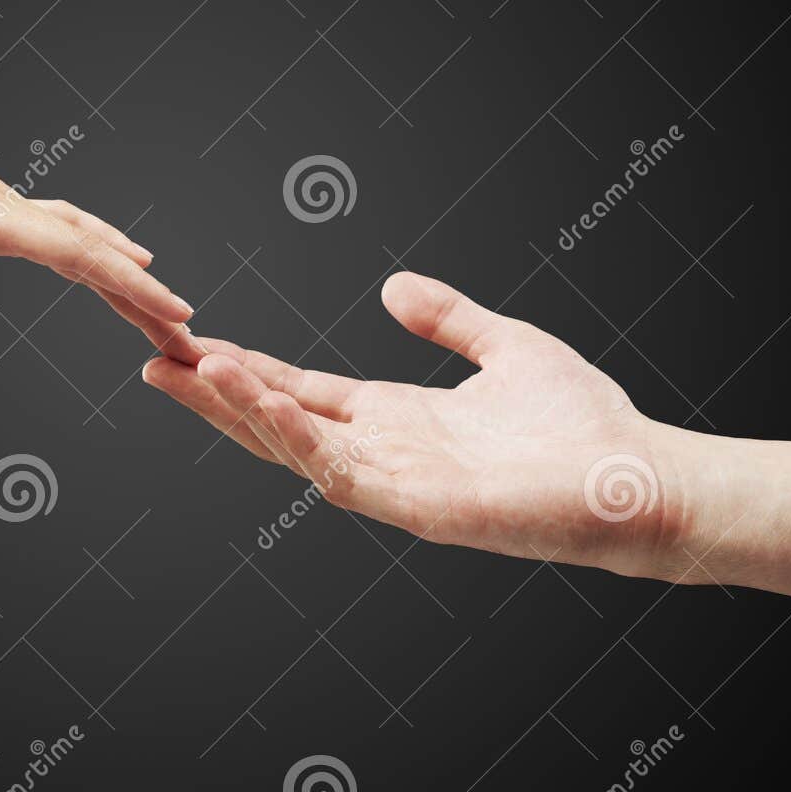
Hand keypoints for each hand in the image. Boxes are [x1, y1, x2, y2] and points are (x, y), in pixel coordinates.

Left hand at [0, 78, 203, 373]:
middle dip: (141, 291)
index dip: (133, 290)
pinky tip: (91, 251)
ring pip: (75, 230)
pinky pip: (51, 222)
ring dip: (118, 265)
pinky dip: (87, 244)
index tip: (181, 317)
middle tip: (188, 331)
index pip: (78, 256)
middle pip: (91, 245)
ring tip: (156, 295)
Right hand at [142, 271, 683, 578]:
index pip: (300, 391)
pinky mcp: (415, 505)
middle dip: (213, 391)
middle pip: (275, 420)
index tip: (191, 341)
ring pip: (291, 447)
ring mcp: (393, 483)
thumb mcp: (504, 346)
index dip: (244, 369)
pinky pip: (337, 470)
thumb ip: (447, 318)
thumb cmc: (581, 424)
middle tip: (152, 356)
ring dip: (235, 409)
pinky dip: (291, 434)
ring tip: (184, 368)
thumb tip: (393, 286)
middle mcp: (382, 453)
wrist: (639, 478)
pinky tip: (254, 399)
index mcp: (396, 418)